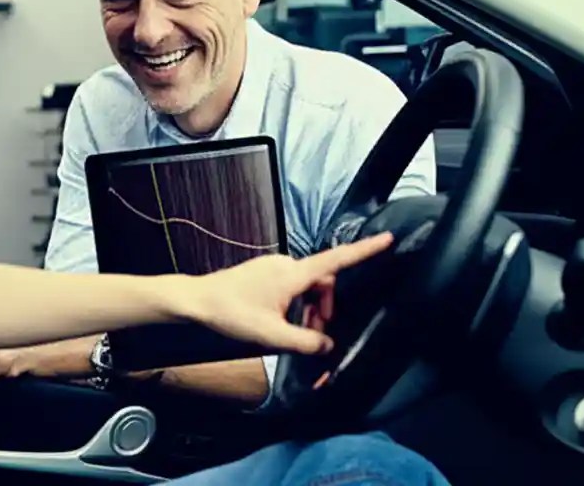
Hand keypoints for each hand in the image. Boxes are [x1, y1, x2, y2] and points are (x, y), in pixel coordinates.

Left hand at [178, 232, 392, 354]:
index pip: (336, 260)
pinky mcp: (264, 273)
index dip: (363, 251)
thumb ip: (305, 342)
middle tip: (316, 335)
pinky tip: (283, 324)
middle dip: (326, 308)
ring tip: (297, 334)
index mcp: (293, 274)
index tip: (386, 239)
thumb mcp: (272, 335)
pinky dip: (296, 305)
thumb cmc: (232, 314)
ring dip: (310, 310)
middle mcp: (286, 264)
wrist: (197, 302)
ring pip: (307, 287)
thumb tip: (328, 345)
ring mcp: (273, 267)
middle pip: (323, 283)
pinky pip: (292, 286)